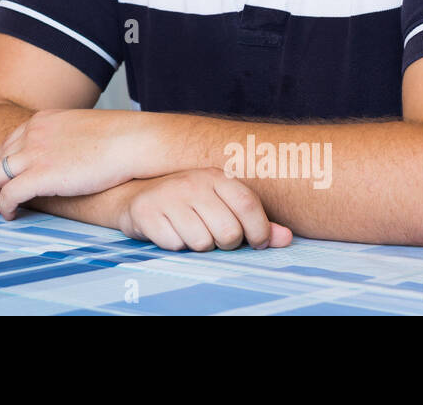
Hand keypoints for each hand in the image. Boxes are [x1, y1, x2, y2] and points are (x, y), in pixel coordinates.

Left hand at [0, 109, 137, 218]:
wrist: (130, 141)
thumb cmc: (117, 139)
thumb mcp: (81, 130)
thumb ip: (64, 139)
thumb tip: (65, 157)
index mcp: (42, 121)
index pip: (9, 142)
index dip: (3, 162)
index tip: (3, 177)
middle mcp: (32, 133)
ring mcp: (35, 153)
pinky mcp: (42, 175)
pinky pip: (10, 193)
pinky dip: (4, 205)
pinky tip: (10, 214)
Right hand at [116, 168, 292, 251]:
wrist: (136, 197)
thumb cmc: (188, 204)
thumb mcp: (222, 204)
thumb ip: (256, 221)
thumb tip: (286, 238)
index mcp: (216, 176)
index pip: (249, 206)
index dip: (259, 232)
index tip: (256, 242)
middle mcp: (193, 182)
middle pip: (228, 232)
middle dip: (226, 243)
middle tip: (216, 236)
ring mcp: (168, 196)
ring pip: (202, 242)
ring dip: (198, 245)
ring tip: (190, 231)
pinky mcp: (147, 213)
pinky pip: (175, 245)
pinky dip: (175, 245)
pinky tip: (170, 231)